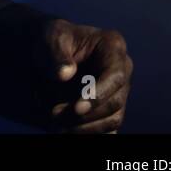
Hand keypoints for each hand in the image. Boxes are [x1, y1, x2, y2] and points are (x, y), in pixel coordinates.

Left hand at [37, 18, 133, 132]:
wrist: (49, 53)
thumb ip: (56, 53)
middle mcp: (122, 70)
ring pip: (113, 119)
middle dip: (85, 114)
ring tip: (57, 124)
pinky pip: (108, 129)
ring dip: (85, 127)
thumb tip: (65, 74)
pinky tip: (69, 131)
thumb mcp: (50, 38)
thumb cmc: (52, 40)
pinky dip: (90, 133)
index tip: (76, 108)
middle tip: (54, 115)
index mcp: (113, 46)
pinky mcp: (111, 108)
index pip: (115, 76)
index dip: (98, 95)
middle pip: (115, 102)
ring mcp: (119, 91)